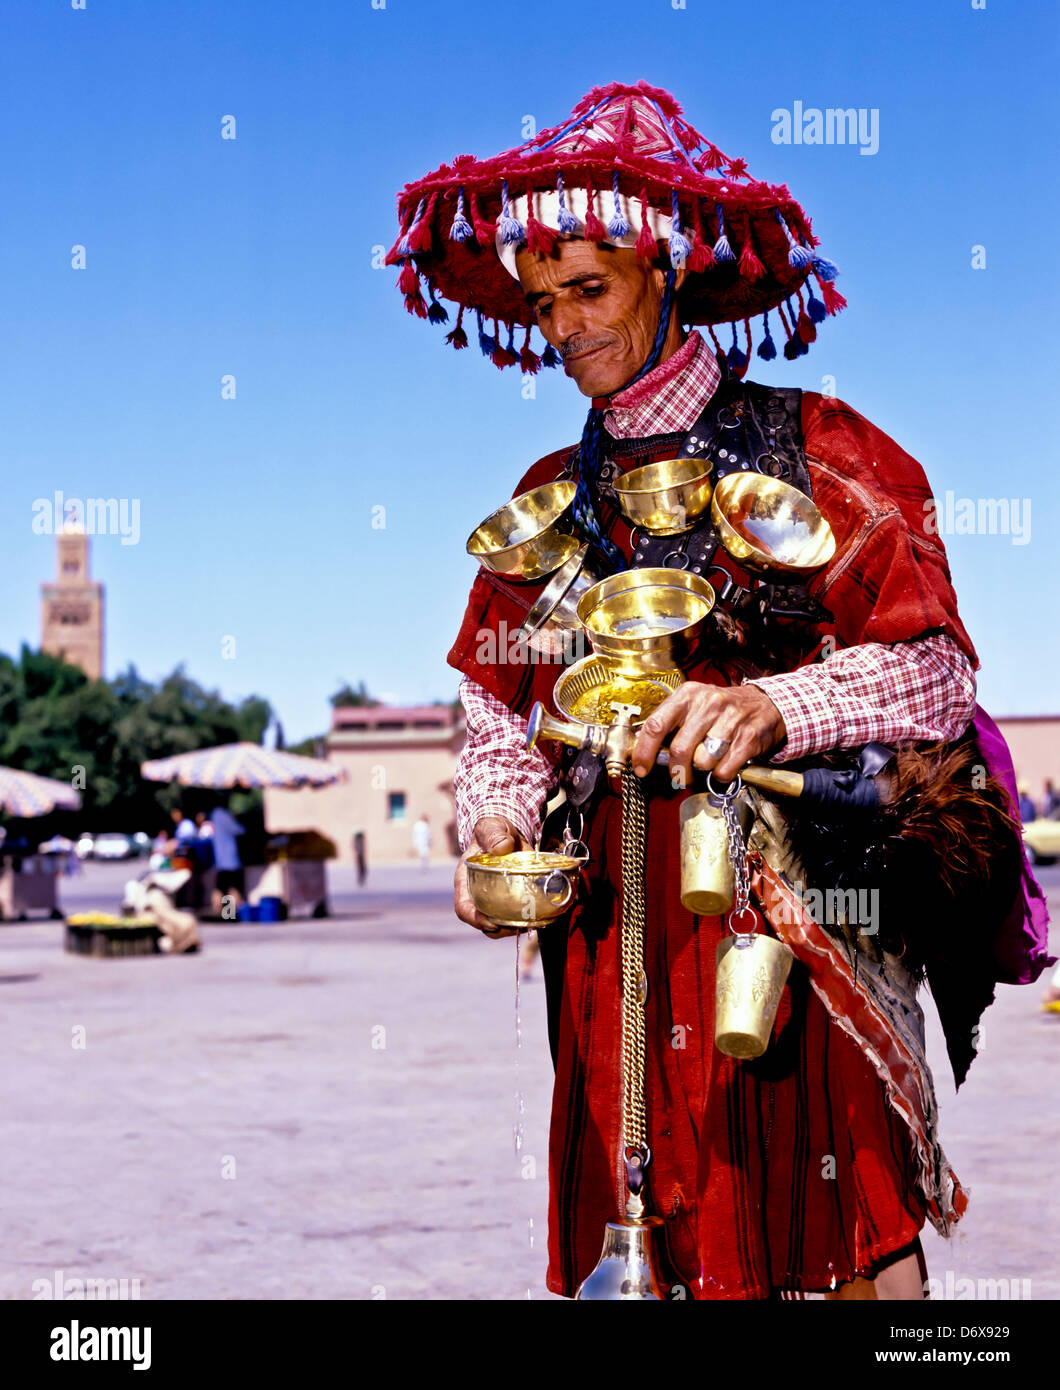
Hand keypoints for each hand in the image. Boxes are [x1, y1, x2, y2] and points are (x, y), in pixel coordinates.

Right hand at [454, 815, 529, 938]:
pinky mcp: (510, 900)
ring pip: (499, 923)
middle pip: (483, 922)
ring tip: (531, 924)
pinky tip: (539, 916)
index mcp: (466, 880)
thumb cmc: (493, 830)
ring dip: (514, 928)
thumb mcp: (491, 827)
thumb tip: (502, 847)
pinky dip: (526, 919)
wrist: (506, 833)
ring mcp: (493, 899)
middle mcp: (477, 894)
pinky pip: (514, 915)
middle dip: (499, 930)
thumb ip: (494, 833)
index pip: (463, 908)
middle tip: (518, 926)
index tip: (491, 923)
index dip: (474, 919)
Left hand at [631, 682, 785, 786]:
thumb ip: (667, 722)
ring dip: (703, 769)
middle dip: (676, 770)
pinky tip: (723, 764)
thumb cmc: (721, 709)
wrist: (765, 703)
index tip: (641, 768)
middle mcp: (708, 704)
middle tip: (679, 775)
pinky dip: (721, 774)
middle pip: (679, 749)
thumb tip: (641, 744)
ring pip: (702, 761)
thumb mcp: (692, 705)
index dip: (644, 751)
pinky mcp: (748, 737)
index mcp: (688, 695)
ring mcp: (730, 720)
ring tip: (709, 759)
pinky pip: (724, 770)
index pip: (656, 725)